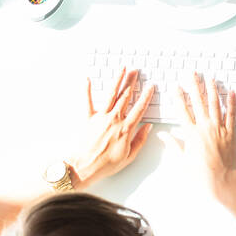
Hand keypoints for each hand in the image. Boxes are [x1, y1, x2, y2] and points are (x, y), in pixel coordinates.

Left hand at [68, 69, 153, 186]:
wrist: (85, 166)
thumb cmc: (106, 164)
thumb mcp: (129, 156)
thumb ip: (140, 140)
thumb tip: (147, 127)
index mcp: (126, 129)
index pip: (139, 109)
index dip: (146, 97)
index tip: (150, 87)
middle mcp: (114, 119)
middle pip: (126, 97)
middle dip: (132, 82)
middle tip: (136, 72)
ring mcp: (100, 117)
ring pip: (111, 95)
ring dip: (117, 81)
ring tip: (122, 69)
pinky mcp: (88, 119)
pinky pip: (87, 101)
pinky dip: (87, 90)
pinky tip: (88, 80)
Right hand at [171, 72, 235, 198]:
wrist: (221, 180)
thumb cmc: (201, 173)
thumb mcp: (182, 159)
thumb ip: (173, 144)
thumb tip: (163, 135)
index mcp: (191, 133)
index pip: (183, 110)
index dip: (178, 97)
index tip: (176, 87)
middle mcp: (205, 127)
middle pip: (199, 102)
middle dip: (195, 86)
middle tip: (193, 74)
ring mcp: (219, 128)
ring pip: (215, 104)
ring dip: (212, 90)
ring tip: (210, 78)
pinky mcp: (230, 133)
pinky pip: (231, 114)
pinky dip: (231, 102)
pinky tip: (230, 92)